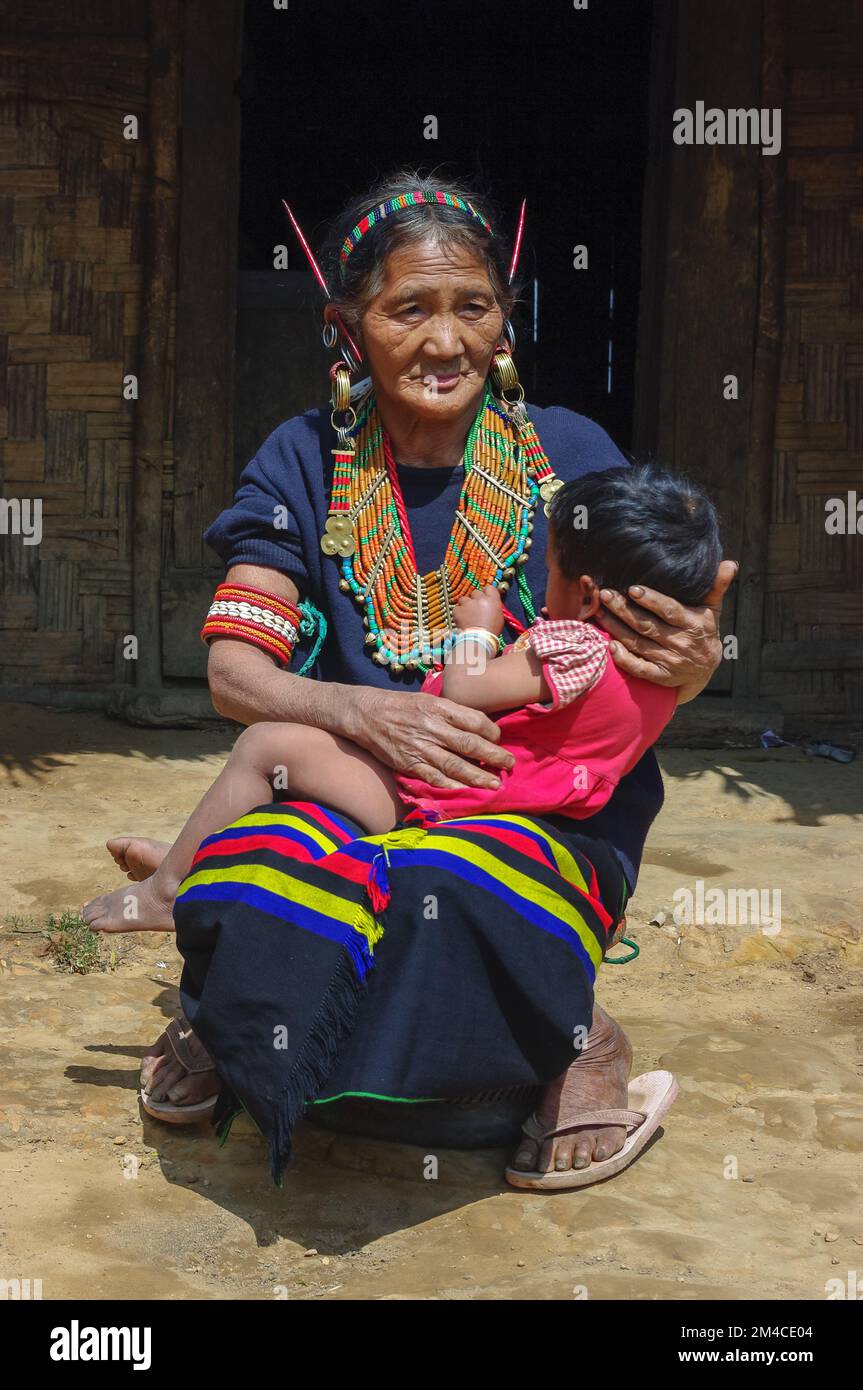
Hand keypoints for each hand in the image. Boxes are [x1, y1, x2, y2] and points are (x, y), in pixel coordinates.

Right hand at [345, 685, 514, 789]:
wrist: (365, 714)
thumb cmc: (400, 705)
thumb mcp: (427, 698)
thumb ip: (451, 712)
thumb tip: (477, 726)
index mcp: (439, 707)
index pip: (475, 720)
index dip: (492, 732)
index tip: (498, 738)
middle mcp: (432, 727)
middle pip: (471, 745)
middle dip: (494, 756)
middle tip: (510, 764)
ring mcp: (421, 748)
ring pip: (456, 766)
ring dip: (478, 777)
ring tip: (495, 783)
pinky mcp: (409, 764)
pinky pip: (435, 779)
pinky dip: (452, 787)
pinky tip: (466, 792)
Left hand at [452, 584, 504, 635]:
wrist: (479, 640)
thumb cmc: (491, 632)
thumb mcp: (499, 617)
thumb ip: (494, 607)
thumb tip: (490, 604)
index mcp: (493, 600)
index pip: (489, 588)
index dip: (485, 592)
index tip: (484, 597)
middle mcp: (480, 599)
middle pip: (476, 592)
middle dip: (475, 599)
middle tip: (475, 609)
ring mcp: (468, 603)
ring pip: (464, 599)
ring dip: (465, 605)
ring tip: (467, 615)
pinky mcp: (458, 610)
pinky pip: (457, 608)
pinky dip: (458, 613)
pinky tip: (462, 620)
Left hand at [595, 560, 737, 703]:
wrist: (705, 669)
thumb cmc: (704, 631)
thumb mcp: (712, 609)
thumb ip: (717, 586)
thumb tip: (730, 564)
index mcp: (694, 623)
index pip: (669, 610)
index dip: (651, 600)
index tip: (633, 589)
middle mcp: (682, 643)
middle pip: (647, 625)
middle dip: (624, 609)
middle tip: (605, 595)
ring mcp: (671, 662)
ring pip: (638, 643)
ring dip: (616, 628)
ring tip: (599, 612)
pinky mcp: (661, 677)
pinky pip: (640, 669)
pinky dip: (624, 659)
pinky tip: (609, 645)